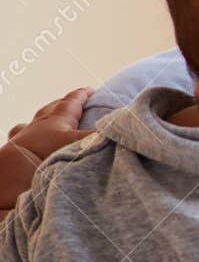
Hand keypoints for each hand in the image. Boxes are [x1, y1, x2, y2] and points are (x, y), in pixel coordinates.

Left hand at [2, 88, 94, 209]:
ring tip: (52, 117)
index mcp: (59, 117)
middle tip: (75, 101)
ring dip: (46, 116)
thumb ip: (101, 136)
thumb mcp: (82, 144)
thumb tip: (120, 126)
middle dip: (66, 102)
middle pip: (55, 107)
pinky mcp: (16, 146)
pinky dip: (27, 131)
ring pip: (37, 119)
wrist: (15, 172)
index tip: (90, 89)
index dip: (83, 94)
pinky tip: (27, 134)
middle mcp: (41, 122)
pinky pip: (22, 133)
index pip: (73, 100)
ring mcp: (27, 133)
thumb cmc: (48, 155)